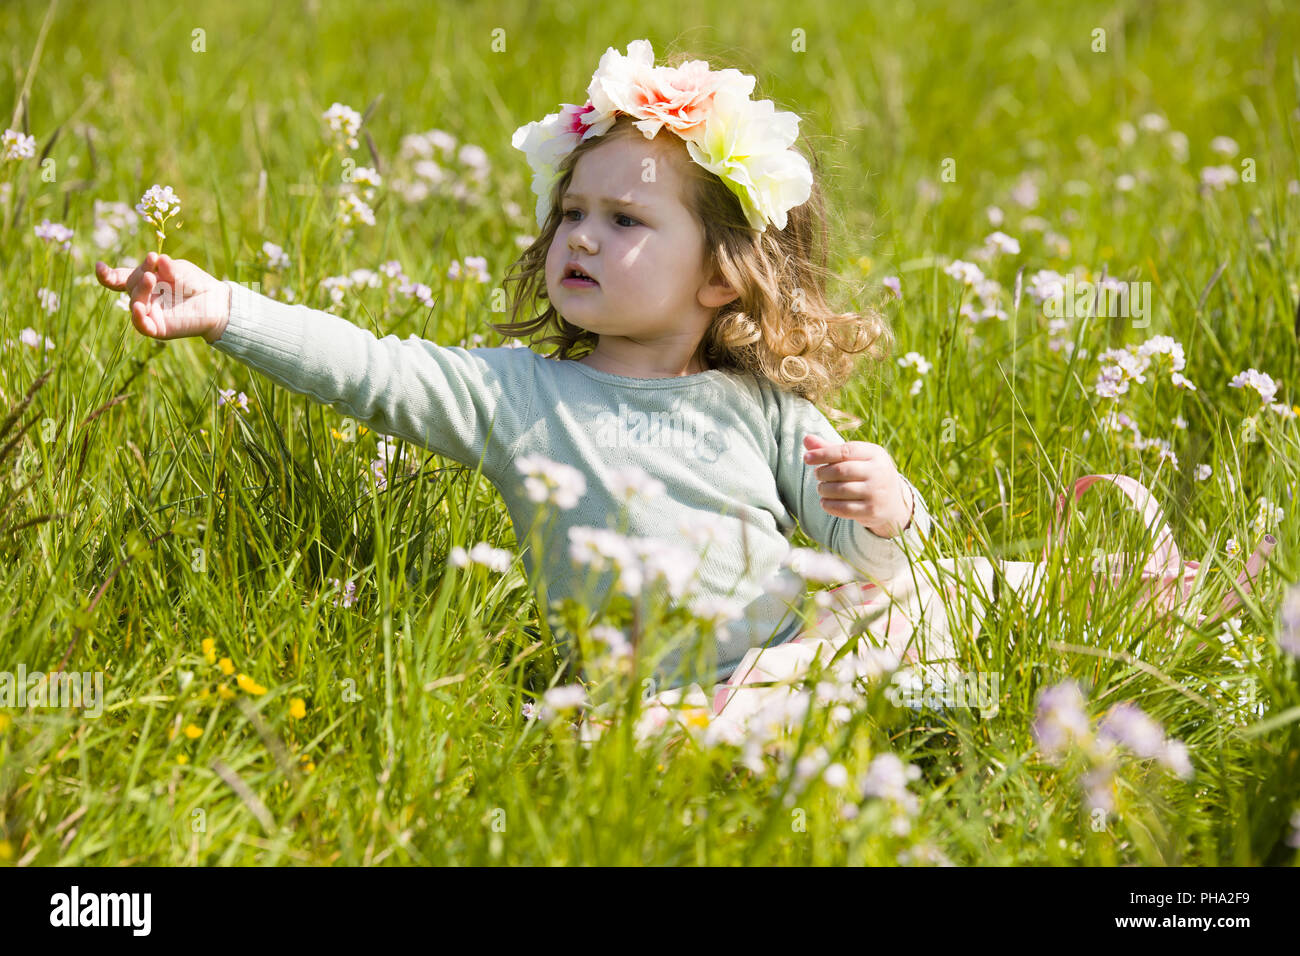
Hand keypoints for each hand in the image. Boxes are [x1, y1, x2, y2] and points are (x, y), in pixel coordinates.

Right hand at [94, 252, 230, 342]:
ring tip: (150, 279)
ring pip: (135, 303)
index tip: (99, 267)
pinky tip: (141, 307)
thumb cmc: (196, 283)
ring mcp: (150, 313)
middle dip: (138, 276)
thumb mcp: (179, 269)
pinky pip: (143, 326)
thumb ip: (166, 267)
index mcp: (143, 281)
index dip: (108, 275)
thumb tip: (157, 260)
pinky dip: (139, 318)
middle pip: (131, 286)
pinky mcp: (159, 328)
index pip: (120, 279)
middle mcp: (144, 298)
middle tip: (151, 269)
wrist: (217, 302)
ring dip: (140, 291)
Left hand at [803, 433, 913, 537]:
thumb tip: (806, 439)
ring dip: (823, 490)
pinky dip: (828, 505)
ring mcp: (876, 492)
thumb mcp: (855, 458)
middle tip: (818, 475)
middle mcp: (879, 472)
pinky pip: (843, 508)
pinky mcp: (872, 511)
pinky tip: (825, 502)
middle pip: (840, 471)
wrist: (893, 502)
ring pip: (840, 490)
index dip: (823, 454)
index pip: (845, 451)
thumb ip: (831, 449)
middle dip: (822, 473)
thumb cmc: (866, 473)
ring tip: (822, 488)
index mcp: (875, 453)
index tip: (806, 458)